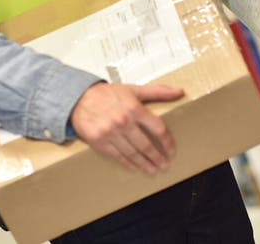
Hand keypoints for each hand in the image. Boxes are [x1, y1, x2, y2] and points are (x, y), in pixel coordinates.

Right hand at [69, 81, 183, 173]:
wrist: (80, 98)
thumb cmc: (108, 94)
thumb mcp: (134, 89)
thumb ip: (158, 91)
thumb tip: (179, 92)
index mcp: (134, 108)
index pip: (158, 128)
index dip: (167, 142)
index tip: (172, 150)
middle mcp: (123, 121)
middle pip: (146, 145)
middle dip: (158, 158)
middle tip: (165, 166)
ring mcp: (111, 133)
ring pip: (133, 154)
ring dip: (145, 165)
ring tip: (154, 171)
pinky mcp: (100, 143)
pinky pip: (118, 157)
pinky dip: (129, 165)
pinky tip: (136, 169)